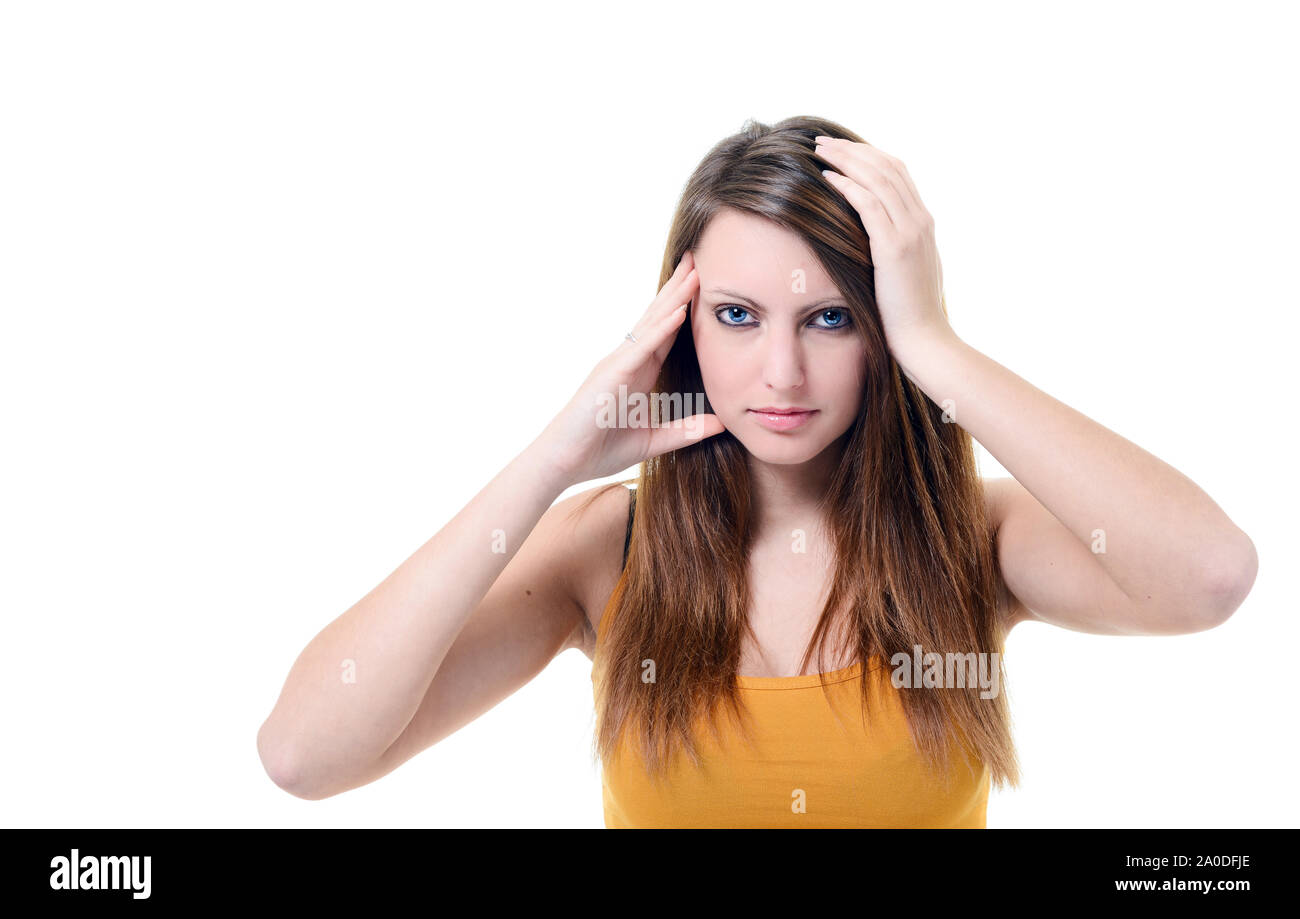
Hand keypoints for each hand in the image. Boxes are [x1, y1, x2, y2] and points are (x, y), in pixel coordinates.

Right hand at [534, 249, 724, 487]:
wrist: (563, 462)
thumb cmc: (598, 449)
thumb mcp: (653, 440)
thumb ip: (685, 431)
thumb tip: (721, 423)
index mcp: (638, 372)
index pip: (666, 334)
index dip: (684, 308)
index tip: (702, 284)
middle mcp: (628, 361)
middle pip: (659, 318)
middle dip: (679, 289)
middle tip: (699, 259)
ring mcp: (618, 364)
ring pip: (651, 325)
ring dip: (675, 299)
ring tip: (695, 273)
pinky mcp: (610, 376)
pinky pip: (640, 349)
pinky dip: (660, 330)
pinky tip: (678, 313)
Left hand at [813, 135, 954, 354]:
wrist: (925, 340)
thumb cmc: (908, 315)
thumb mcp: (905, 272)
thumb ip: (894, 248)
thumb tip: (872, 240)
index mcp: (923, 223)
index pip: (897, 173)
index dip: (869, 156)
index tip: (841, 149)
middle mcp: (921, 220)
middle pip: (887, 167)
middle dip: (853, 150)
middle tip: (823, 141)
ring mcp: (911, 232)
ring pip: (878, 179)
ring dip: (846, 160)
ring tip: (819, 150)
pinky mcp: (895, 248)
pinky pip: (869, 205)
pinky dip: (848, 186)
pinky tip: (827, 177)